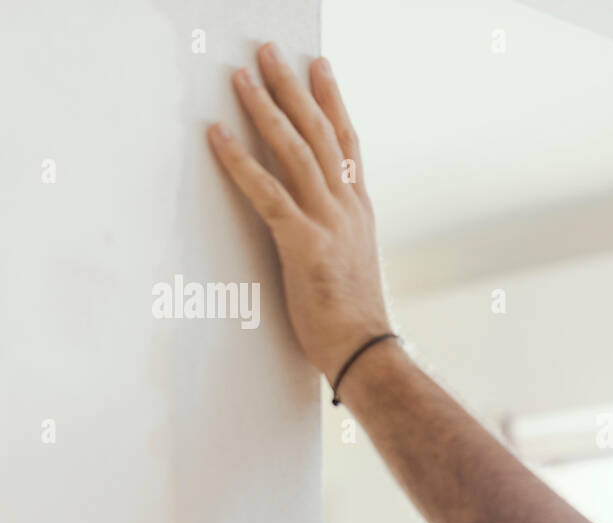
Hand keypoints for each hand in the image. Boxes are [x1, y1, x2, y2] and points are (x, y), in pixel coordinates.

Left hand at [206, 43, 391, 380]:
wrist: (366, 351)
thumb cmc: (355, 318)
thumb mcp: (353, 263)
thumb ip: (340, 233)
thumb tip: (325, 224)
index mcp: (360, 211)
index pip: (347, 143)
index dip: (332, 102)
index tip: (320, 68)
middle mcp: (347, 208)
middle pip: (320, 133)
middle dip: (294, 88)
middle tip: (270, 53)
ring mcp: (328, 223)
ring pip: (295, 152)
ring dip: (266, 109)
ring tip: (242, 77)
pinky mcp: (303, 244)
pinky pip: (267, 193)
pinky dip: (240, 161)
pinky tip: (218, 135)